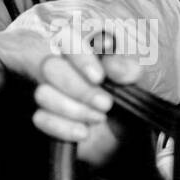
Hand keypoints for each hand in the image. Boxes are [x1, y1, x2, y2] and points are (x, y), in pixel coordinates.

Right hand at [32, 50, 140, 166]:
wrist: (128, 139)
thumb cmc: (131, 101)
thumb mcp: (139, 83)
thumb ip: (129, 70)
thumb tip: (112, 66)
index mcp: (82, 49)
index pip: (67, 40)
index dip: (80, 58)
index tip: (99, 78)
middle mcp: (62, 66)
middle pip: (49, 66)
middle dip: (78, 88)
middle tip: (105, 104)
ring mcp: (50, 91)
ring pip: (42, 93)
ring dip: (73, 109)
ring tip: (98, 118)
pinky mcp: (44, 117)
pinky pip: (40, 118)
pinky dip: (63, 127)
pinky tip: (83, 132)